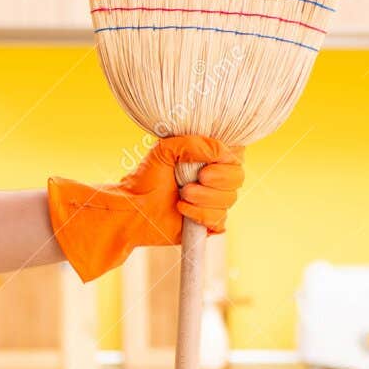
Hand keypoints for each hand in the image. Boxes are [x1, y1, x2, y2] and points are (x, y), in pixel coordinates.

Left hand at [47, 135, 244, 281]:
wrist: (131, 208)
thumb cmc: (146, 179)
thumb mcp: (165, 150)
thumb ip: (192, 144)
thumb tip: (220, 150)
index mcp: (208, 161)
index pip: (235, 158)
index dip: (227, 162)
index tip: (206, 167)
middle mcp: (214, 181)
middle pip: (237, 179)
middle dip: (217, 181)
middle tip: (193, 182)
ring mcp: (212, 203)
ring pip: (229, 200)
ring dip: (204, 199)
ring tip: (182, 196)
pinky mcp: (207, 224)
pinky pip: (220, 220)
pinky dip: (201, 215)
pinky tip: (181, 209)